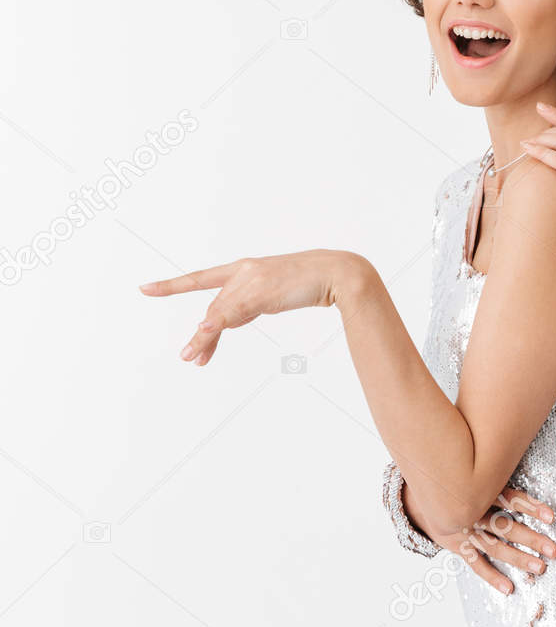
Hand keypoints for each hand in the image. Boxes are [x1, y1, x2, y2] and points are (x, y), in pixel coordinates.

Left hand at [139, 250, 366, 365]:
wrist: (339, 273)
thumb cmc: (313, 282)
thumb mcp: (274, 295)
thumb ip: (249, 305)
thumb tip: (226, 324)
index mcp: (246, 268)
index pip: (202, 278)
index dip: (173, 284)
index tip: (145, 289)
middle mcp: (243, 271)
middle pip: (214, 307)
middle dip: (202, 335)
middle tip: (190, 358)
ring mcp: (250, 279)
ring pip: (218, 313)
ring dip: (204, 338)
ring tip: (192, 358)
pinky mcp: (259, 291)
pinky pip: (230, 313)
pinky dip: (215, 325)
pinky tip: (204, 333)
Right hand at [424, 485, 555, 595]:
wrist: (419, 496)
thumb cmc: (455, 483)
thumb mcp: (472, 473)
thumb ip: (495, 473)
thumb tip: (519, 457)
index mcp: (479, 493)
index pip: (509, 499)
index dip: (530, 507)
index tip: (551, 516)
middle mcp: (471, 514)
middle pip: (505, 527)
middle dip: (531, 539)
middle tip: (552, 550)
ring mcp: (463, 532)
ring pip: (494, 547)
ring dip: (518, 558)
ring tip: (539, 567)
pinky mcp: (456, 546)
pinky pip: (476, 564)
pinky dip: (492, 577)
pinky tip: (509, 588)